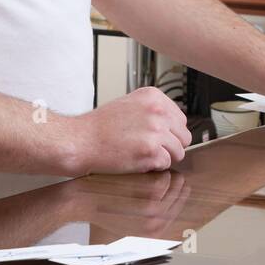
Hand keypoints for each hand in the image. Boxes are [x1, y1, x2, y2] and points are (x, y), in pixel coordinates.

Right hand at [74, 86, 192, 173]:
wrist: (80, 140)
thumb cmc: (100, 126)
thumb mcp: (130, 105)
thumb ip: (153, 111)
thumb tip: (174, 126)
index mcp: (154, 96)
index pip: (180, 119)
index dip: (170, 132)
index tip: (157, 138)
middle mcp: (157, 111)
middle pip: (184, 136)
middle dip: (170, 146)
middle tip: (151, 149)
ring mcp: (155, 131)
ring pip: (179, 152)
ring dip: (163, 157)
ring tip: (143, 155)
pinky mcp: (150, 151)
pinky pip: (166, 164)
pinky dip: (153, 167)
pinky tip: (137, 161)